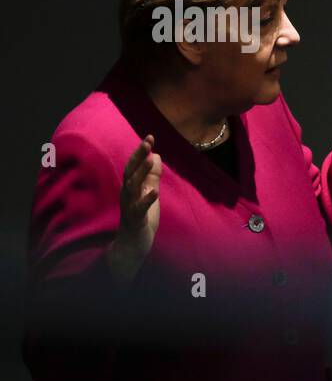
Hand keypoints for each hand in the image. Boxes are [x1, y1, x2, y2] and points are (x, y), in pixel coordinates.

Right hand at [108, 135, 160, 286]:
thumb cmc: (141, 218)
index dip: (141, 151)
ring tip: (150, 159)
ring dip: (141, 172)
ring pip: (132, 187)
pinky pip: (138, 209)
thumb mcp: (149, 193)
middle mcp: (127, 194)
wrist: (133, 244)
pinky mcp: (134, 220)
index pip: (134, 165)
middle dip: (138, 156)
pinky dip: (146, 200)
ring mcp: (129, 207)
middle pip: (130, 171)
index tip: (150, 136)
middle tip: (147, 141)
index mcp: (131, 187)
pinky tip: (154, 192)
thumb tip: (156, 155)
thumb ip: (152, 176)